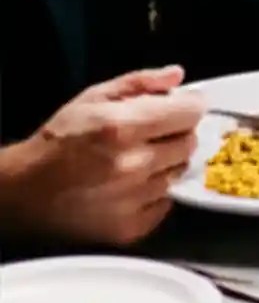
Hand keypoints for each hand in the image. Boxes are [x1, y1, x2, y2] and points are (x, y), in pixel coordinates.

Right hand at [0, 66, 205, 244]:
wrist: (25, 192)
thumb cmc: (59, 140)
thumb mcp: (92, 98)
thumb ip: (140, 83)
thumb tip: (177, 76)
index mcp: (122, 126)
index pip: (189, 114)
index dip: (188, 107)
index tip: (182, 107)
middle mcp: (133, 164)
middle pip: (189, 144)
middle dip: (176, 134)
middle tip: (151, 135)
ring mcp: (134, 199)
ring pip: (178, 173)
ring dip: (165, 164)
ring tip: (135, 161)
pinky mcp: (132, 226)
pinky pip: (165, 203)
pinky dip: (155, 193)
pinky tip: (130, 186)